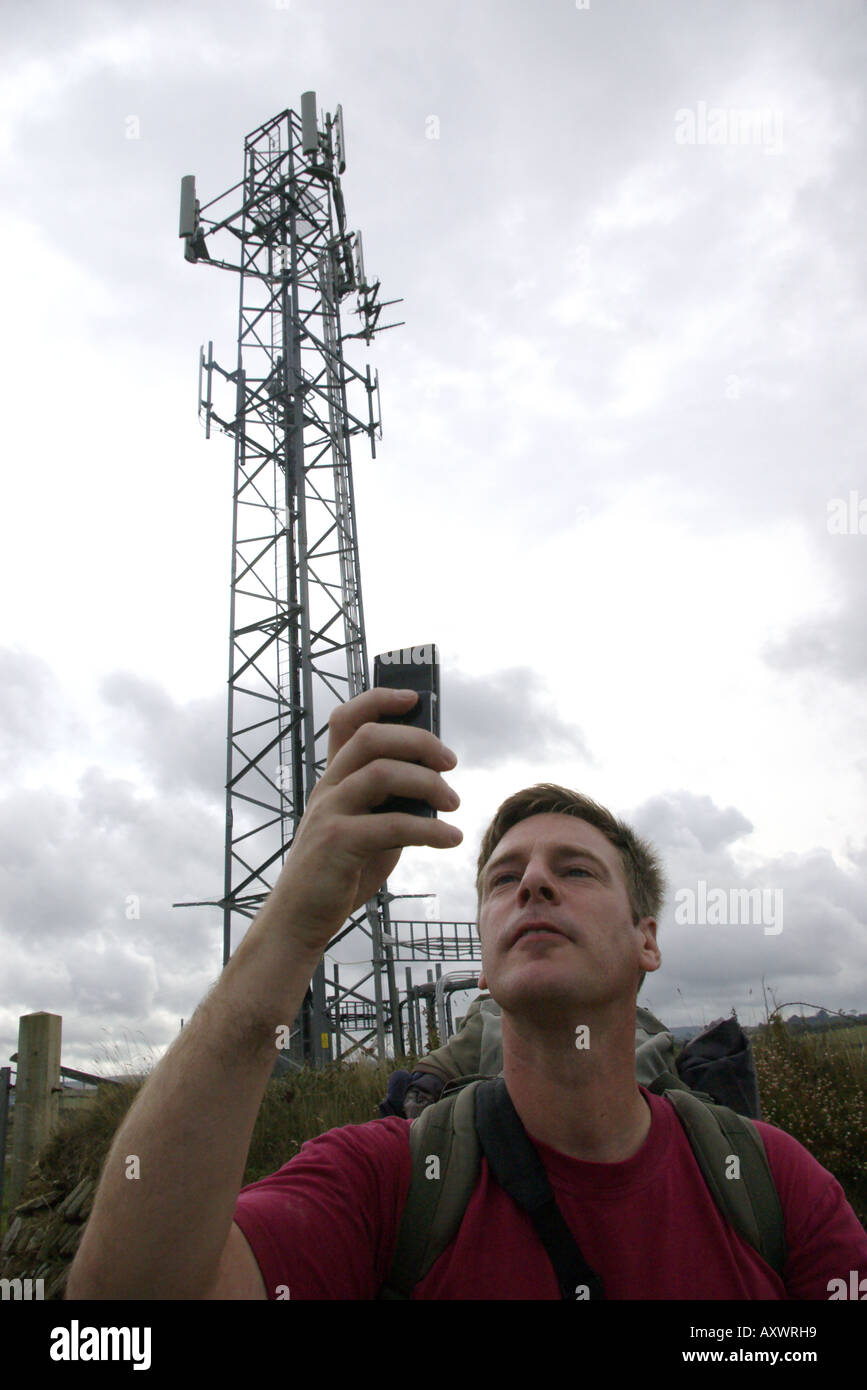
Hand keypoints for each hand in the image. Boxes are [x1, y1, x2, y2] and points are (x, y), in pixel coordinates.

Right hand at [267, 687, 461, 956]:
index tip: (416, 698)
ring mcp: (329, 812)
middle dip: (419, 741)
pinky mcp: (337, 843)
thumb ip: (392, 802)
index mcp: (334, 777)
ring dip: (428, 783)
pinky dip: (430, 830)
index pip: (347, 719)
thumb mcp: (368, 826)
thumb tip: (437, 781)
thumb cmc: (340, 869)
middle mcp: (328, 787)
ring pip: (382, 773)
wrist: (300, 918)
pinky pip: (392, 824)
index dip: (379, 699)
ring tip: (454, 803)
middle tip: (451, 763)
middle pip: (371, 738)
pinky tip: (451, 838)